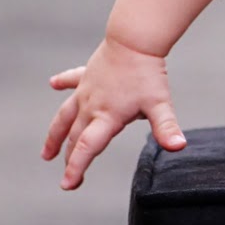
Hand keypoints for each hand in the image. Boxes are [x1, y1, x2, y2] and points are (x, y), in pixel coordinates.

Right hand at [41, 37, 186, 189]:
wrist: (135, 39)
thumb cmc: (147, 72)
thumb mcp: (160, 103)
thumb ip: (166, 127)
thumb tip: (178, 146)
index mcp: (107, 117)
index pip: (87, 148)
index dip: (76, 167)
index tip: (67, 184)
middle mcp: (91, 106)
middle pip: (75, 138)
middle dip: (70, 160)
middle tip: (68, 180)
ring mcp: (86, 90)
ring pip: (65, 116)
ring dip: (55, 135)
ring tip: (46, 153)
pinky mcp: (87, 73)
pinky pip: (71, 80)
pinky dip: (62, 82)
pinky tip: (53, 83)